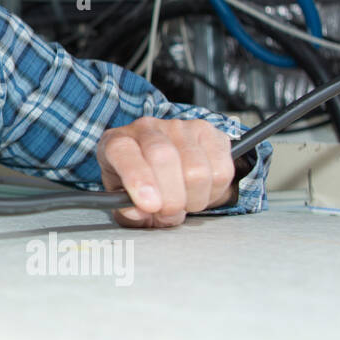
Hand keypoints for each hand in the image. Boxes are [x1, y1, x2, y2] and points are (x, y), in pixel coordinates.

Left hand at [96, 117, 237, 228]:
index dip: (138, 179)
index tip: (149, 205)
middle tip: (168, 213)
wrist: (160, 162)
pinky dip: (214, 192)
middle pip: (164, 157)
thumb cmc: (137, 181)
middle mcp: (147, 128)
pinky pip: (222, 171)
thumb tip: (139, 212)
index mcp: (117, 141)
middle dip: (171, 197)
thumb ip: (127, 210)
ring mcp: (179, 127)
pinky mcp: (208, 133)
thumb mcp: (122, 199)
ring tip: (184, 202)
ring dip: (193, 199)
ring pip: (197, 169)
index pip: (123, 152)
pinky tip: (200, 191)